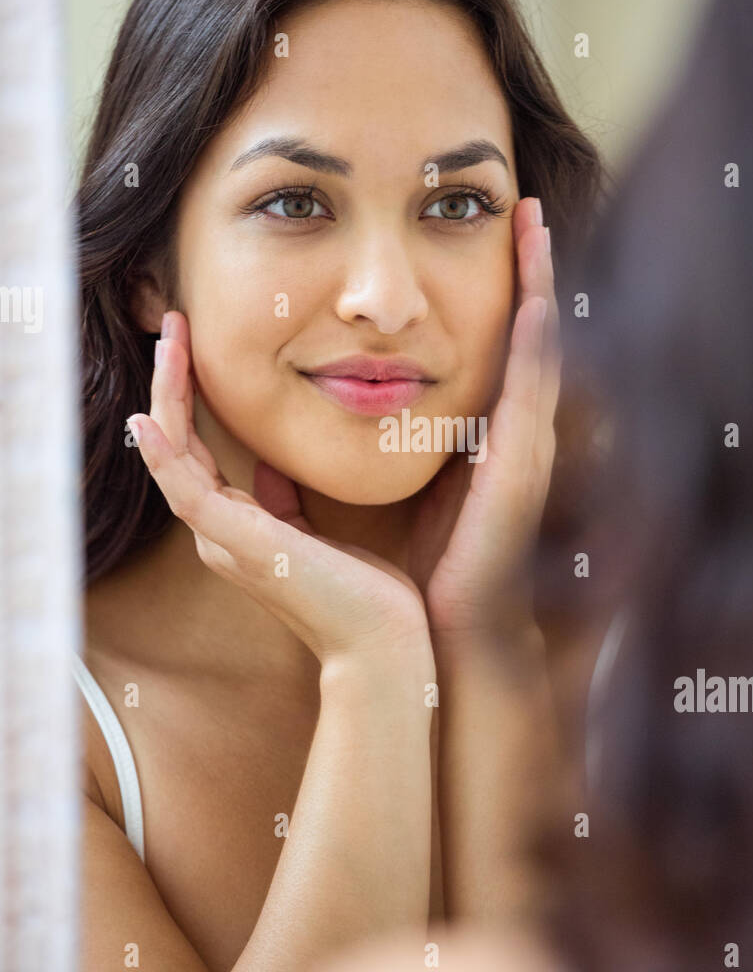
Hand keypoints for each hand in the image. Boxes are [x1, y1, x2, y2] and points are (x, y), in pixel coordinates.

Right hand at [127, 313, 430, 663]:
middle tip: (173, 325)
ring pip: (175, 459)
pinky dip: (165, 456)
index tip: (193, 346)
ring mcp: (225, 543)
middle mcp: (220, 535)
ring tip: (167, 345)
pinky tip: (150, 419)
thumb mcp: (317, 534)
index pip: (198, 451)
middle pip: (178, 446)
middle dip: (172, 384)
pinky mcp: (242, 547)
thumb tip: (271, 467)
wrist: (383, 647)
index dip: (189, 398)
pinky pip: (190, 493)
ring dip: (166, 399)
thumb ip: (285, 501)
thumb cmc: (362, 596)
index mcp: (239, 529)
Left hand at [406, 196, 559, 637]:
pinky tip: (537, 292)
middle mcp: (515, 432)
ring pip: (540, 346)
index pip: (496, 346)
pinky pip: (534, 387)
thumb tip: (297, 436)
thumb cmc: (424, 571)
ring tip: (537, 222)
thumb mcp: (388, 496)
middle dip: (531, 267)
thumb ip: (365, 457)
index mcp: (484, 435)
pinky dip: (538, 338)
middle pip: (528, 332)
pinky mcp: (524, 465)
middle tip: (528, 205)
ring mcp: (526, 446)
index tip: (487, 236)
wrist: (450, 632)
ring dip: (542, 282)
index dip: (496, 290)